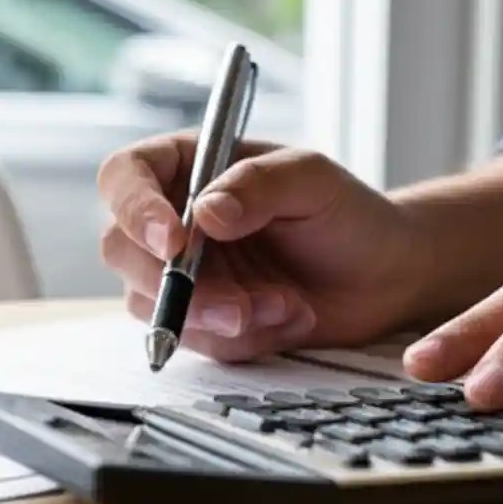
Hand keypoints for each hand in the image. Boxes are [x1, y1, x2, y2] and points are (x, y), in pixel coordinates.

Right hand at [97, 134, 431, 359]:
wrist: (382, 278)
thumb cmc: (347, 215)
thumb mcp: (313, 181)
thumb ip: (259, 185)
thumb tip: (205, 212)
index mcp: (187, 165)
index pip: (124, 177)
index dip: (134, 208)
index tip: (173, 241)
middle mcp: (171, 217)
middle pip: (121, 248)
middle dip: (175, 284)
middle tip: (237, 304)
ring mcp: (180, 272)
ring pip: (150, 303)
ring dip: (215, 315)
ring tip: (283, 304)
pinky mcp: (198, 319)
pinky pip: (192, 338)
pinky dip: (240, 336)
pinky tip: (286, 316)